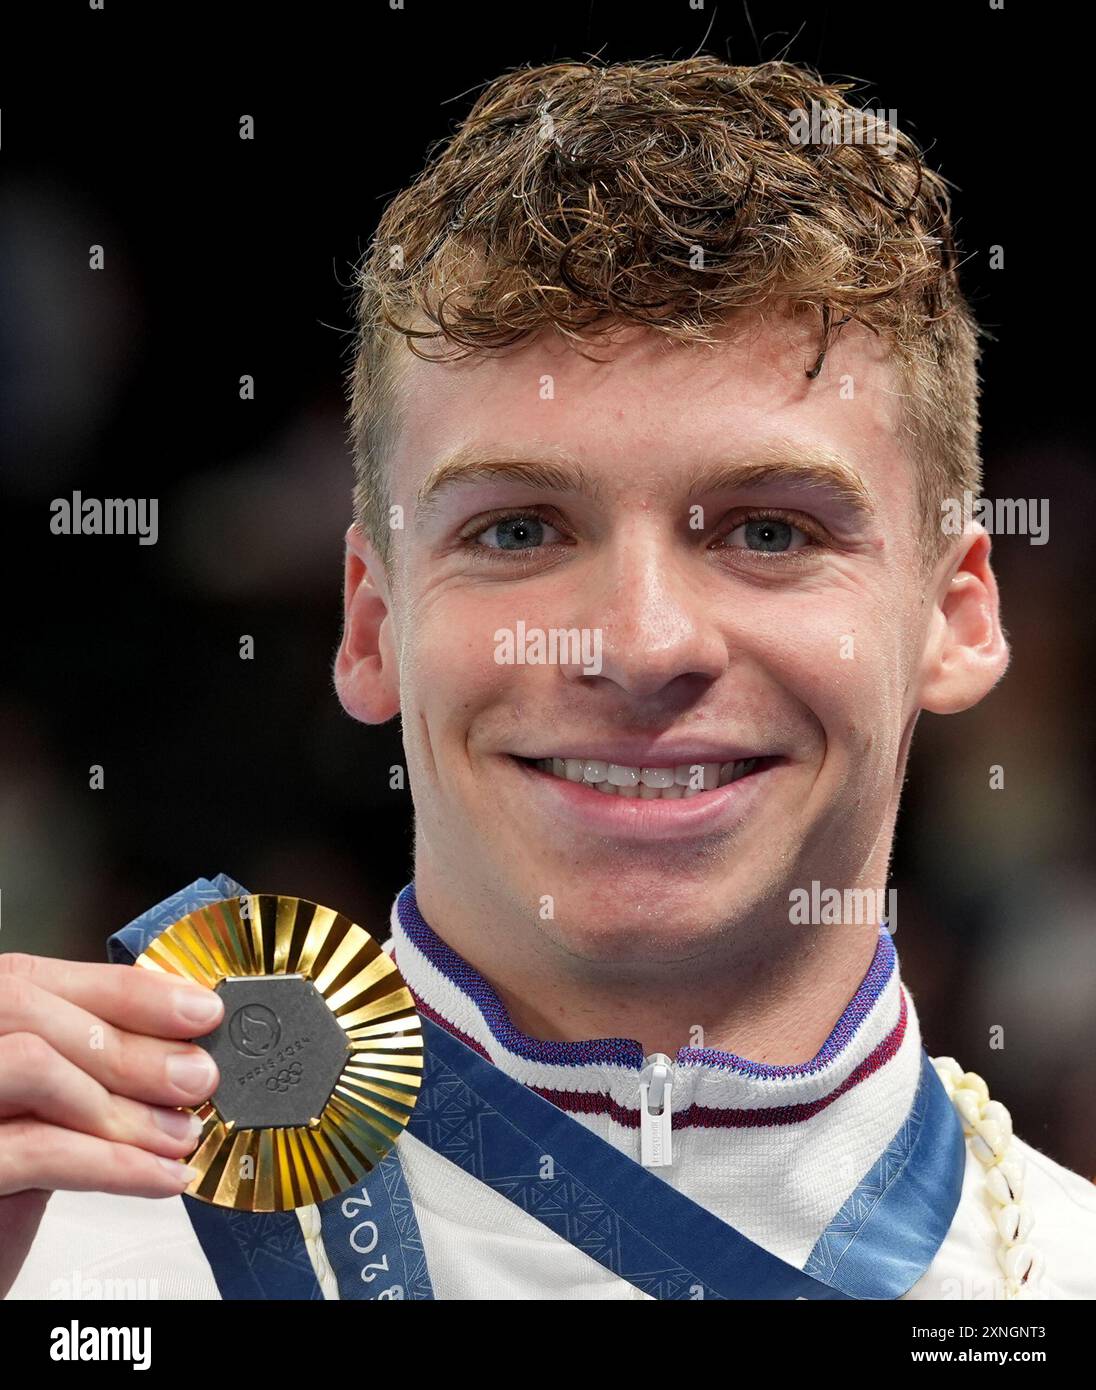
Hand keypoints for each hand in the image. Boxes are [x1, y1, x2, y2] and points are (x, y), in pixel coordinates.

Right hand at [0, 951, 223, 1297]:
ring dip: (126, 1104)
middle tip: (198, 1077)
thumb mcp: (36, 1114)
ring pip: (35, 1066)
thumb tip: (176, 1047)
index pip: (34, 979)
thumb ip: (81, 1071)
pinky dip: (115, 1162)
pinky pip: (38, 1150)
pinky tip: (161, 1176)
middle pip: (31, 1012)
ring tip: (181, 1135)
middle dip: (130, 1045)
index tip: (197, 1010)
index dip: (125, 991)